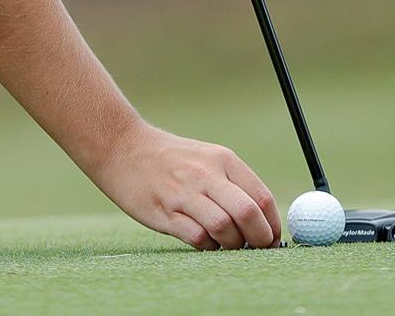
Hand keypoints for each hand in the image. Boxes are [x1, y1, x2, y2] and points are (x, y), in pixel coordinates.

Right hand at [90, 122, 279, 249]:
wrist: (122, 147)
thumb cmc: (171, 158)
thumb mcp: (207, 158)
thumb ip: (234, 184)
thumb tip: (264, 220)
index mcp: (223, 160)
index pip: (262, 198)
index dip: (272, 225)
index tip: (271, 239)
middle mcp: (206, 174)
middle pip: (247, 214)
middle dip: (259, 239)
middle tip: (255, 247)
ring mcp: (183, 194)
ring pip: (224, 228)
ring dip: (231, 244)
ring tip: (225, 242)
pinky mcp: (164, 212)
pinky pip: (197, 238)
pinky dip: (207, 246)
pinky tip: (203, 240)